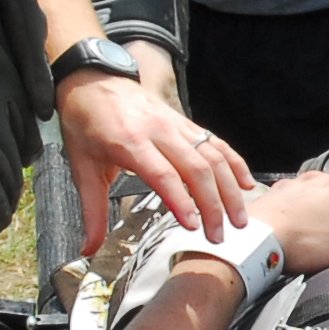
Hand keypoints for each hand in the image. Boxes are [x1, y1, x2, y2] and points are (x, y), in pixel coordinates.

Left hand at [54, 67, 247, 252]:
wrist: (94, 80)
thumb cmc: (85, 124)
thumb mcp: (81, 168)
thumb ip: (91, 212)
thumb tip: (88, 250)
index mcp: (130, 142)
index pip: (162, 174)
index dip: (181, 201)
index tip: (193, 227)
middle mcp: (159, 132)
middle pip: (197, 168)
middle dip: (213, 205)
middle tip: (219, 236)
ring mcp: (176, 125)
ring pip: (213, 156)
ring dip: (230, 189)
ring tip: (239, 219)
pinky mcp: (186, 122)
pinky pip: (217, 143)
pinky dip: (235, 164)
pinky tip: (247, 185)